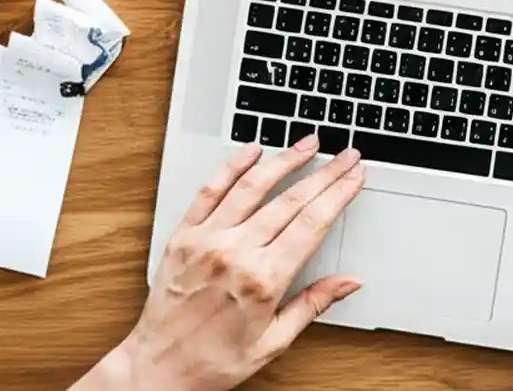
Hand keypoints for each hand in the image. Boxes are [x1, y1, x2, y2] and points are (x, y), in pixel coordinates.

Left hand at [73, 136, 364, 390]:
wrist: (158, 368)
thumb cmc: (214, 361)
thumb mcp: (274, 340)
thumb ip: (314, 303)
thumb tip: (349, 281)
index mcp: (263, 281)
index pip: (313, 223)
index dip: (338, 194)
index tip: (354, 177)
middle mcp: (235, 254)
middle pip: (291, 200)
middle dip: (324, 173)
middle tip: (345, 155)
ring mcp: (207, 241)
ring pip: (252, 186)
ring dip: (284, 160)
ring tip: (306, 144)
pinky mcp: (183, 236)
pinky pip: (210, 191)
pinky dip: (232, 166)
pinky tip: (251, 151)